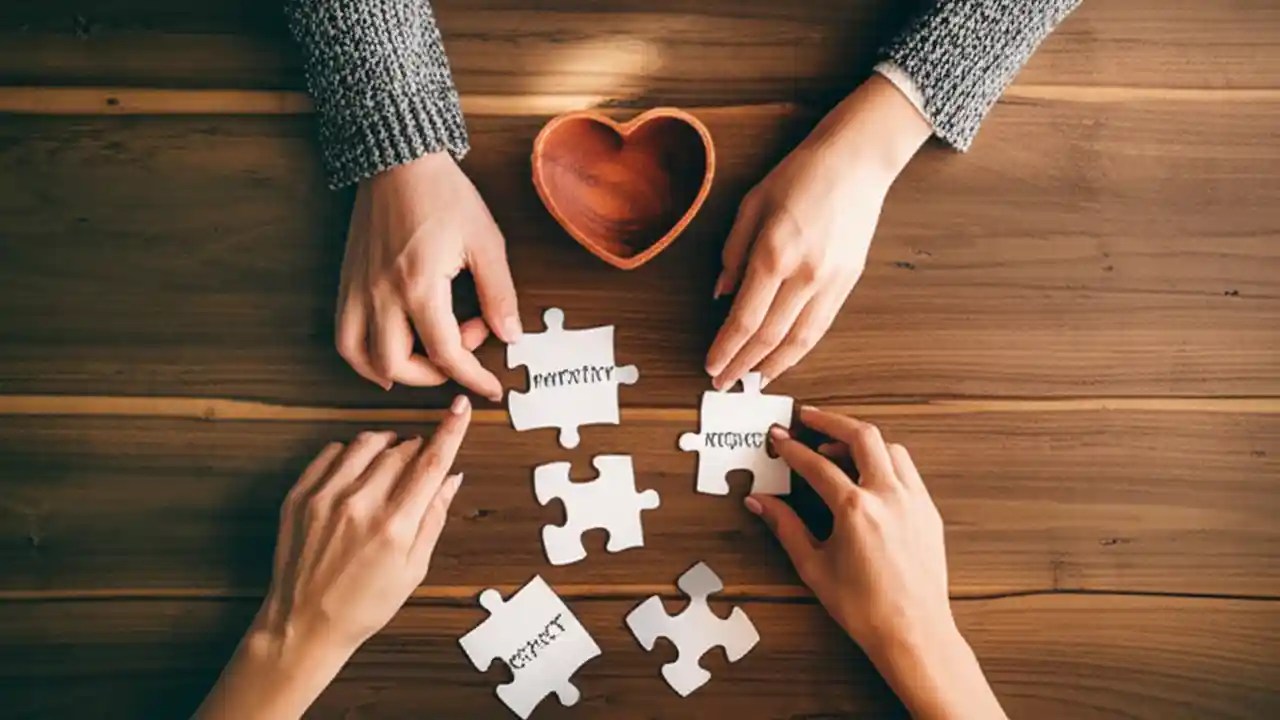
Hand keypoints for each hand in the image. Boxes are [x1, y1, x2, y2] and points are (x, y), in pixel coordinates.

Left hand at [195, 396, 472, 719]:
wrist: (304, 624)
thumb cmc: (363, 605)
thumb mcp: (413, 569)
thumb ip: (433, 518)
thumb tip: (452, 478)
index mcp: (394, 525)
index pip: (431, 463)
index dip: (450, 430)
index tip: (460, 406)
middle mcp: (360, 504)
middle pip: (402, 450)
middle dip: (417, 450)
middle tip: (419, 468)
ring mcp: (326, 496)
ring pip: (367, 443)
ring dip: (386, 446)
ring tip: (389, 466)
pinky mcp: (300, 495)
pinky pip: (332, 452)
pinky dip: (351, 454)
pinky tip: (357, 474)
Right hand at [338, 151, 519, 399]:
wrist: (398, 160)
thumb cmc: (444, 195)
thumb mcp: (486, 241)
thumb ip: (499, 294)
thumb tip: (511, 336)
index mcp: (419, 286)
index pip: (446, 354)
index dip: (473, 377)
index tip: (491, 387)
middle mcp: (382, 294)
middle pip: (399, 366)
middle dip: (434, 375)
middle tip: (461, 353)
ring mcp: (359, 290)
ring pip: (361, 358)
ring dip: (393, 372)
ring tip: (424, 363)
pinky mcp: (347, 282)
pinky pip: (344, 335)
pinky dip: (362, 356)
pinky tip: (388, 352)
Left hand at [705, 74, 930, 388]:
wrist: (856, 163)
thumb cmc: (800, 176)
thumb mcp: (751, 205)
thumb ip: (733, 253)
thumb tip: (720, 296)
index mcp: (774, 253)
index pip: (744, 318)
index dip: (726, 348)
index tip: (711, 365)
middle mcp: (804, 274)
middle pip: (768, 337)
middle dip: (742, 365)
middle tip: (723, 382)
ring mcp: (830, 282)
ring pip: (798, 341)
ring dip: (772, 366)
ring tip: (751, 380)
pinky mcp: (847, 283)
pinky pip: (819, 328)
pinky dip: (799, 351)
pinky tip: (783, 360)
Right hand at [747, 406, 1005, 719]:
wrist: (913, 632)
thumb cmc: (865, 608)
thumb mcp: (813, 566)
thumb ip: (785, 526)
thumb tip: (760, 502)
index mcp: (856, 509)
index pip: (816, 464)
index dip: (792, 448)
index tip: (778, 439)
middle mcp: (888, 497)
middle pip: (861, 435)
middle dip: (831, 421)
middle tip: (809, 418)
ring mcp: (914, 501)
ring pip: (890, 448)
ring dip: (862, 440)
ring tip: (837, 448)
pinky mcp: (928, 511)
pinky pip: (906, 471)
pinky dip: (884, 461)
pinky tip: (868, 474)